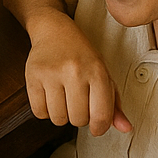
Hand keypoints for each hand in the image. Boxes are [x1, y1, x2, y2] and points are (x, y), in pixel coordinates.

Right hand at [25, 11, 130, 136]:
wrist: (53, 30)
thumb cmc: (80, 54)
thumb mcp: (103, 73)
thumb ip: (114, 103)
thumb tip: (125, 128)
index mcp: (96, 70)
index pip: (101, 116)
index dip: (99, 127)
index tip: (96, 125)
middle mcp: (74, 70)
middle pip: (78, 120)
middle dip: (78, 116)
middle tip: (76, 100)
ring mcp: (51, 72)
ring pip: (58, 119)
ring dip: (61, 113)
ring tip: (63, 97)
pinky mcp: (32, 74)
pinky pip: (39, 112)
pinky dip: (44, 110)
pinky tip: (49, 95)